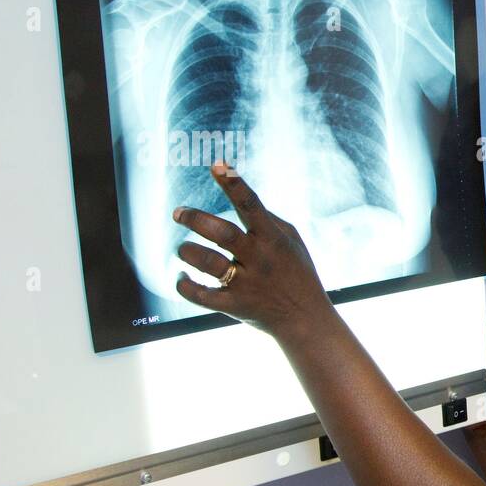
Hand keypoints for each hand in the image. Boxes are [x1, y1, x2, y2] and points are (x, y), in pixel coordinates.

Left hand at [172, 160, 332, 340]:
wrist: (306, 320)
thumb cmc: (299, 275)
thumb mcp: (293, 242)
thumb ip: (269, 220)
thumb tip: (240, 198)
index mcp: (273, 239)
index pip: (252, 205)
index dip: (234, 184)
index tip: (217, 166)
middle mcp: (259, 259)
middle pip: (223, 233)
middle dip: (196, 219)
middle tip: (178, 212)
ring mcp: (247, 284)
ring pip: (207, 262)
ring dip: (187, 251)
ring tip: (182, 248)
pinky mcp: (235, 306)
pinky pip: (200, 295)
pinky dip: (184, 286)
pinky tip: (181, 278)